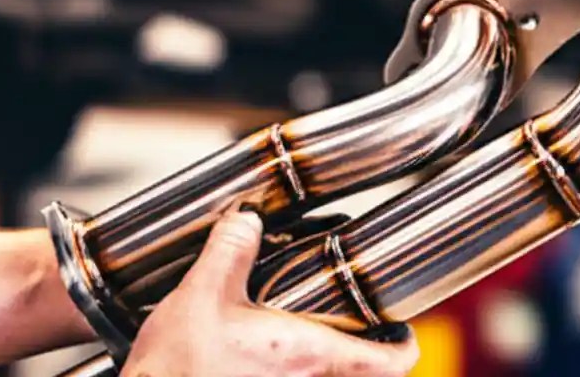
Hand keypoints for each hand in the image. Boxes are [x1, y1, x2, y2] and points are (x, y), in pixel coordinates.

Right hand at [122, 210, 418, 376]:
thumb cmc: (174, 370)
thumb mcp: (202, 295)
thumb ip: (231, 250)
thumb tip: (246, 218)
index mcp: (310, 354)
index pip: (393, 361)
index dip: (405, 343)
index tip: (402, 327)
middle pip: (366, 374)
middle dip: (365, 349)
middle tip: (358, 324)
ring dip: (329, 362)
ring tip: (310, 335)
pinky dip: (298, 372)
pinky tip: (269, 360)